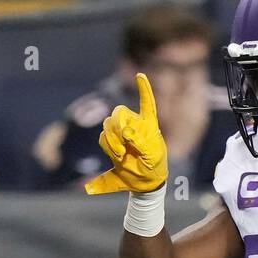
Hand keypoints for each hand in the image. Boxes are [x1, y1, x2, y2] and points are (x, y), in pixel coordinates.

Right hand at [85, 73, 167, 194]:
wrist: (145, 182)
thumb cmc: (154, 166)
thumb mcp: (152, 155)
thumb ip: (141, 141)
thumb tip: (127, 132)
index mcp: (149, 124)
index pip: (147, 103)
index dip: (143, 89)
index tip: (140, 75)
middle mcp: (134, 124)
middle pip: (119, 113)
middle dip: (117, 125)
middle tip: (123, 141)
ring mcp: (122, 133)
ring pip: (108, 125)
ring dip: (112, 139)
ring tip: (122, 154)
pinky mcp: (112, 143)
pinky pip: (103, 137)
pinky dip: (108, 145)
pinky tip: (118, 156)